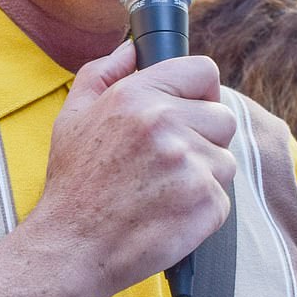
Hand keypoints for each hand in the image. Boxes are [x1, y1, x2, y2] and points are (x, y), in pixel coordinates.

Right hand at [36, 40, 236, 296]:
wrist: (72, 247)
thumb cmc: (74, 182)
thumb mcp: (74, 114)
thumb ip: (103, 72)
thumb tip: (132, 49)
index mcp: (137, 96)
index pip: (202, 70)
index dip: (200, 90)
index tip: (190, 107)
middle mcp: (166, 123)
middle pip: (222, 117)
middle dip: (202, 137)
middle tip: (167, 160)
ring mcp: (189, 164)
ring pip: (224, 160)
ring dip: (202, 175)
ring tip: (162, 190)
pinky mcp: (206, 202)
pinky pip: (222, 197)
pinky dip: (201, 208)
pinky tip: (167, 213)